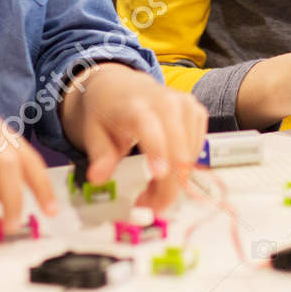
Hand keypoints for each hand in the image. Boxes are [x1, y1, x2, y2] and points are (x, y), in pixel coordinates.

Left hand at [62, 63, 206, 211]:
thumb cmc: (107, 112)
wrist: (121, 85)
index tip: (158, 176)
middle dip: (167, 187)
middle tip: (148, 206)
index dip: (157, 151)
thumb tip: (98, 179)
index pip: (150, 126)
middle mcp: (166, 101)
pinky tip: (166, 168)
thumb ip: (100, 156)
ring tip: (151, 189)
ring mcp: (185, 105)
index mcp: (135, 105)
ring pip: (190, 156)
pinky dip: (183, 168)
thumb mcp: (93, 133)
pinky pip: (196, 151)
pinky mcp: (197, 112)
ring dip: (174, 182)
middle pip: (177, 149)